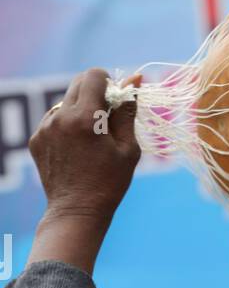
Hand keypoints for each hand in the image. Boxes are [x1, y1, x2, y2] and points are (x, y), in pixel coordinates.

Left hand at [29, 67, 140, 221]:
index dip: (109, 82)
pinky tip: (76, 149)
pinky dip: (67, 125)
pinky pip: (54, 119)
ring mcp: (45, 128)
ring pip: (65, 101)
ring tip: (91, 140)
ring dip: (80, 110)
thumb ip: (128, 112)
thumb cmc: (109, 183)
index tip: (115, 98)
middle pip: (78, 83)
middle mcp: (60, 117)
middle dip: (95, 93)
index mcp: (85, 118)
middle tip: (106, 118)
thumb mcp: (128, 148)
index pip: (94, 76)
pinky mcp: (36, 139)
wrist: (77, 211)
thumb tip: (134, 81)